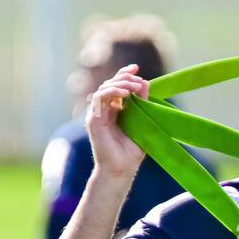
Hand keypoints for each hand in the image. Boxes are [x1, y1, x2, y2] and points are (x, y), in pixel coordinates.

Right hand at [87, 63, 148, 178]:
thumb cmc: (131, 152)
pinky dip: (111, 92)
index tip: (136, 68)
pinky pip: (99, 98)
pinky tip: (125, 94)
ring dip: (120, 84)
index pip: (116, 85)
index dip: (124, 74)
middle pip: (110, 84)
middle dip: (124, 78)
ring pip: (104, 88)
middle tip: (138, 79)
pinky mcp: (93, 120)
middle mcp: (103, 110)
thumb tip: (145, 83)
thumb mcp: (141, 123)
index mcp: (113, 109)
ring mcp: (96, 114)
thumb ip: (143, 104)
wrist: (121, 170)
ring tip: (134, 88)